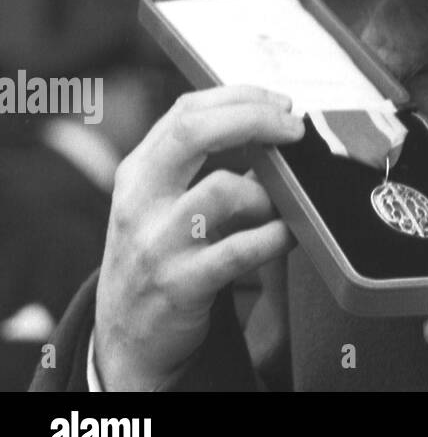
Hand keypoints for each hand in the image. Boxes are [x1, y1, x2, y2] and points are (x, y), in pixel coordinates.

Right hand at [93, 86, 305, 390]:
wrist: (125, 338)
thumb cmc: (158, 254)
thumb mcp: (162, 203)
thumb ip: (204, 164)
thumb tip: (274, 130)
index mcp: (138, 172)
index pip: (186, 111)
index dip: (241, 98)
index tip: (281, 103)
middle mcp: (140, 202)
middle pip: (192, 133)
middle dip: (254, 118)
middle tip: (294, 128)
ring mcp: (157, 244)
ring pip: (221, 190)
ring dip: (267, 190)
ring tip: (283, 201)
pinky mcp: (181, 285)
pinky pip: (239, 250)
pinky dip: (275, 237)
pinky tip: (290, 233)